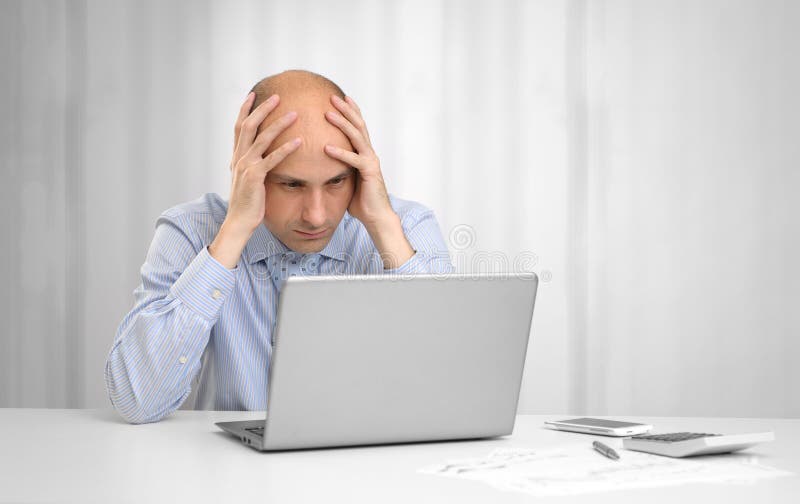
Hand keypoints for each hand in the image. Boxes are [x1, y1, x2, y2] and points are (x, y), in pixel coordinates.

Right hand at [226, 92, 301, 235]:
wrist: (239, 221)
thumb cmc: (248, 202)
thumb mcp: (247, 178)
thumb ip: (252, 164)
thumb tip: (259, 156)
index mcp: (237, 156)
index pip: (239, 127)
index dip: (245, 110)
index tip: (253, 95)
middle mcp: (239, 158)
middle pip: (249, 126)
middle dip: (263, 109)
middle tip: (277, 96)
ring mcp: (246, 166)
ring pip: (262, 138)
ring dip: (278, 124)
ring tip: (294, 114)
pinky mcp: (255, 177)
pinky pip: (272, 159)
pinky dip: (286, 149)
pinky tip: (299, 142)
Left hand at [323, 95, 393, 227]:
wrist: (376, 217)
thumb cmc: (361, 201)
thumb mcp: (347, 179)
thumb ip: (339, 168)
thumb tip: (321, 164)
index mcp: (365, 153)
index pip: (359, 127)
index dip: (351, 111)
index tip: (340, 97)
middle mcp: (370, 154)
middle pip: (359, 125)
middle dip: (346, 110)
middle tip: (332, 97)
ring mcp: (371, 161)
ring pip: (357, 137)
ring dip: (342, 124)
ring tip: (328, 114)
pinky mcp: (370, 172)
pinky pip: (353, 159)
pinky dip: (340, 153)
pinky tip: (326, 147)